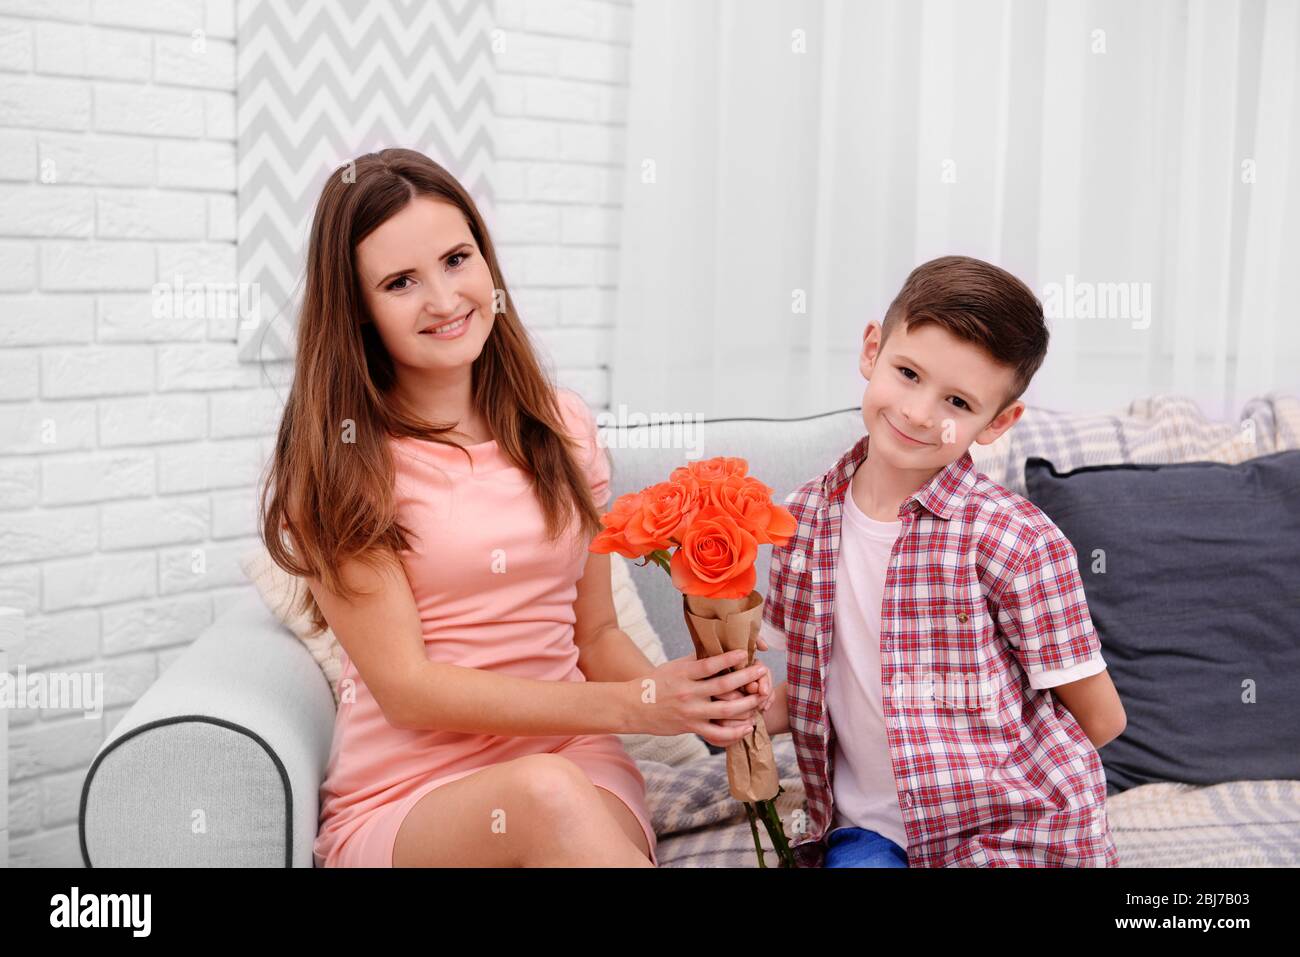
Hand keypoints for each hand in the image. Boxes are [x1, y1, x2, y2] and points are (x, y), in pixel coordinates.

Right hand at [630, 649, 767, 747]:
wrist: (633, 706)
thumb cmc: (656, 683)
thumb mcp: (674, 666)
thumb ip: (696, 661)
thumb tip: (719, 649)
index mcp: (684, 674)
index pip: (710, 665)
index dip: (729, 659)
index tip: (745, 653)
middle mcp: (688, 693)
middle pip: (724, 686)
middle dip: (747, 679)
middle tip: (763, 671)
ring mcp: (691, 712)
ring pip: (726, 711)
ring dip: (747, 705)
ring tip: (761, 698)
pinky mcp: (691, 728)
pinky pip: (717, 734)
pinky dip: (735, 732)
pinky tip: (748, 726)